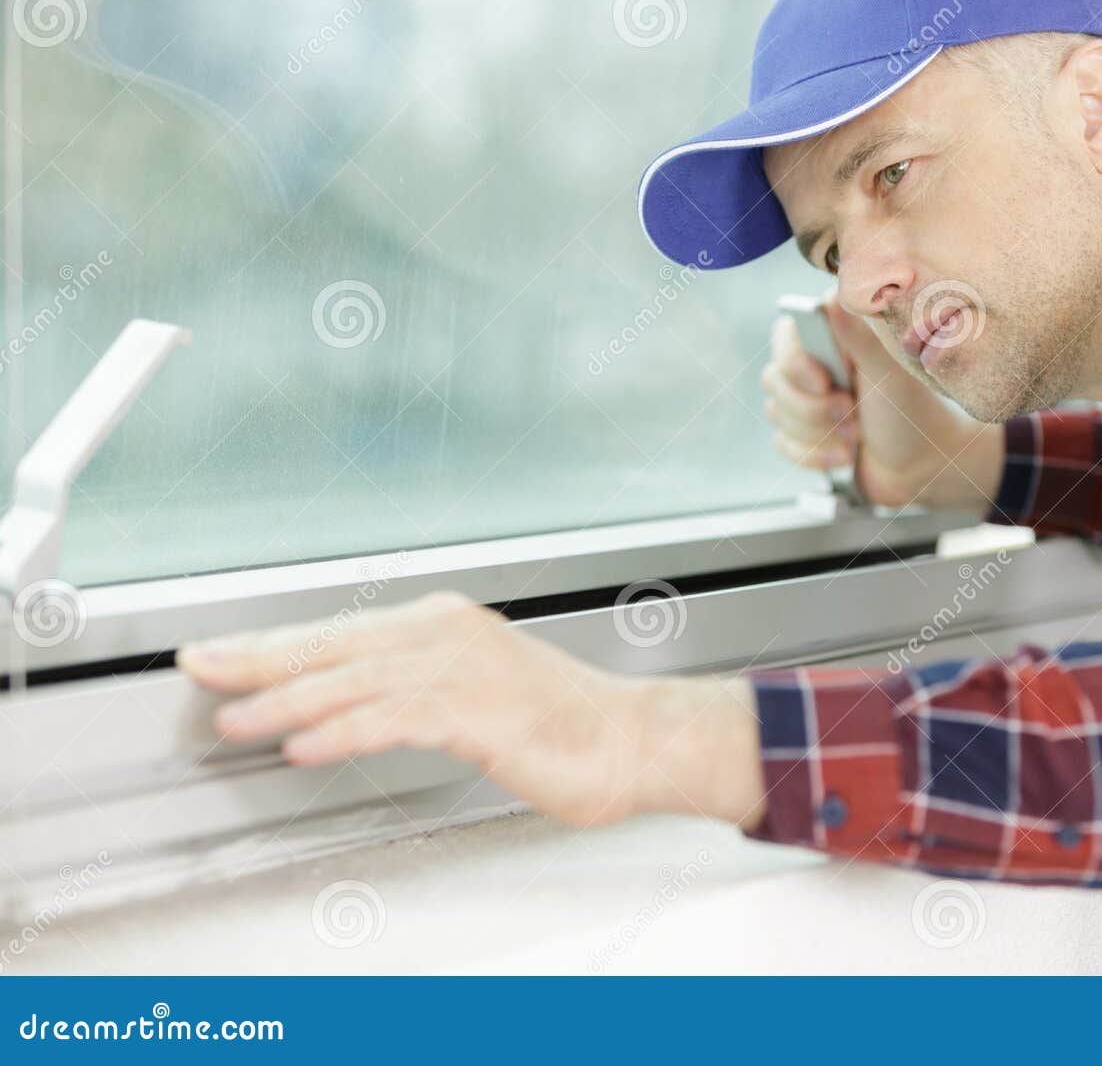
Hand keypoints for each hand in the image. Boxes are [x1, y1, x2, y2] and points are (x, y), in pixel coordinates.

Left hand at [177, 591, 765, 829]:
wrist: (632, 738)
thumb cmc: (561, 721)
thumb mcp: (478, 692)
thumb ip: (413, 691)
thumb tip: (344, 706)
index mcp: (445, 624)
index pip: (341, 632)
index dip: (274, 643)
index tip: (220, 652)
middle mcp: (449, 634)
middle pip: (336, 644)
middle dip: (260, 658)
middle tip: (201, 667)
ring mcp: (464, 668)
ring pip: (354, 680)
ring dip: (287, 702)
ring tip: (236, 718)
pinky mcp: (478, 710)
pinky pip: (393, 718)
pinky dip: (343, 731)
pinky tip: (306, 746)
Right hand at [762, 294, 1002, 509]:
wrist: (921, 463)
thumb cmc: (913, 412)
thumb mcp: (891, 373)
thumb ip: (861, 337)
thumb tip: (833, 299)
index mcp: (836, 338)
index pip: (785, 336)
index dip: (795, 363)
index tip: (824, 382)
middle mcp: (816, 363)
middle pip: (775, 379)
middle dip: (813, 407)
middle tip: (851, 411)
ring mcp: (806, 397)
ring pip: (777, 413)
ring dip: (819, 432)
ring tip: (856, 435)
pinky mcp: (802, 431)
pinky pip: (783, 442)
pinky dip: (815, 454)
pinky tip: (844, 454)